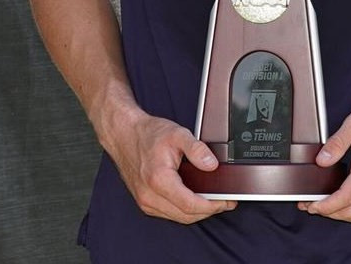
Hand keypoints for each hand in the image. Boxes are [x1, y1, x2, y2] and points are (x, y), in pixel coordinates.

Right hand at [99, 112, 235, 223]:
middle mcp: (149, 195)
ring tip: (212, 201)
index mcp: (159, 179)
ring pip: (178, 218)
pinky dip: (183, 210)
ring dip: (197, 212)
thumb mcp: (177, 133)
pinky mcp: (144, 202)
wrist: (124, 134)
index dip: (212, 206)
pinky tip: (192, 199)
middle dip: (208, 210)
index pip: (191, 205)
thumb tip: (212, 165)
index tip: (226, 201)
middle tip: (224, 201)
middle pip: (187, 216)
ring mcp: (145, 201)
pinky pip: (169, 214)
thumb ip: (197, 149)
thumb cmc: (147, 134)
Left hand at [300, 94, 350, 221]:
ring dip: (338, 210)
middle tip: (309, 205)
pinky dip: (348, 202)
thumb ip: (337, 143)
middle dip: (329, 213)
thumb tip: (321, 161)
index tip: (310, 205)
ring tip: (319, 200)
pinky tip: (336, 192)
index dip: (325, 206)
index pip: (346, 198)